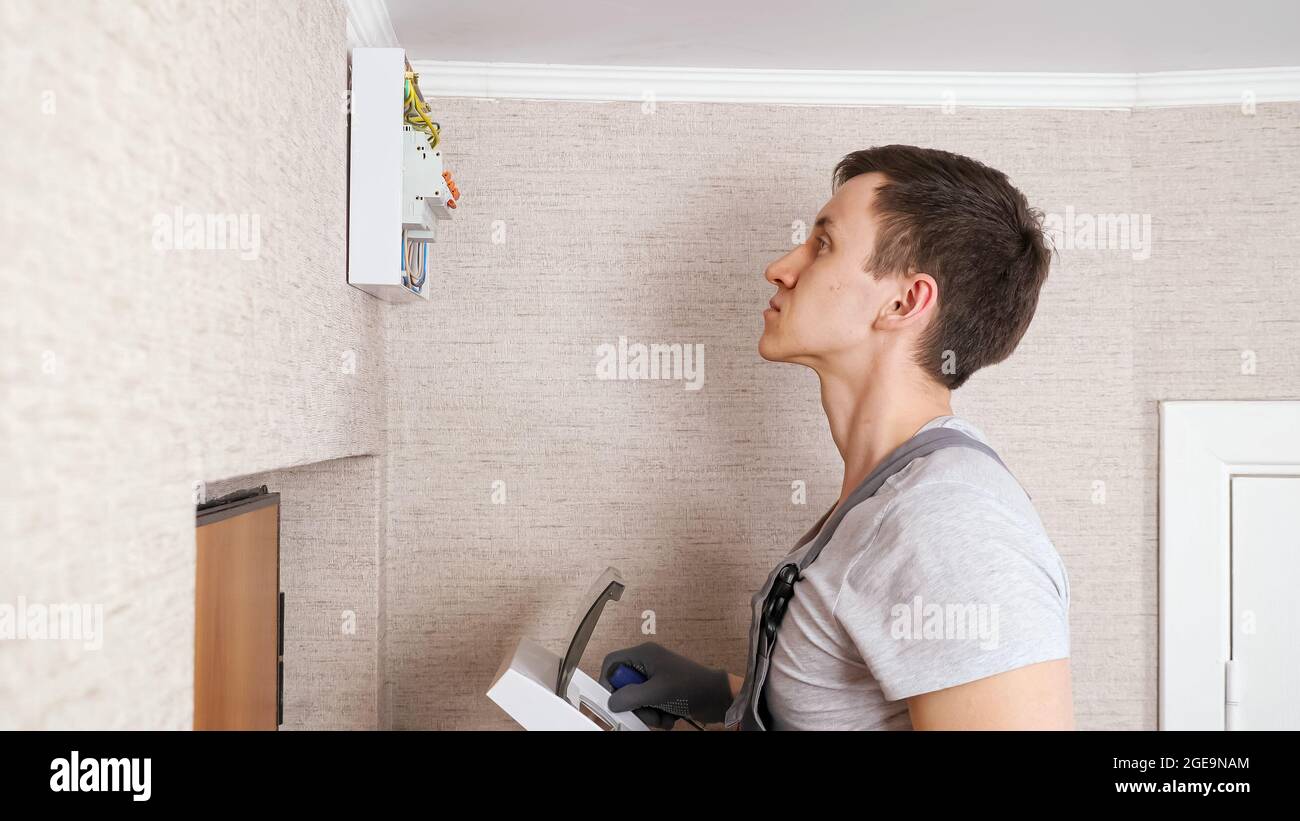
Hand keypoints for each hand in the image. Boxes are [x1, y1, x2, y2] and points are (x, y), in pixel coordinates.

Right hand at [599, 641, 732, 728]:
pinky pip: (650, 706)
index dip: (608, 681)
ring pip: (637, 700)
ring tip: (664, 716)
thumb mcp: (657, 693)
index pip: (612, 662)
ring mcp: (657, 678)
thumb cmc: (690, 688)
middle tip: (646, 712)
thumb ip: (630, 697)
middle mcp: (648, 664)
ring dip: (648, 713)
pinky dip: (658, 715)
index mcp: (644, 654)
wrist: (719, 698)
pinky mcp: (665, 692)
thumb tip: (611, 703)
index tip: (612, 701)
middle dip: (634, 705)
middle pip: (624, 686)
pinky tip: (671, 717)